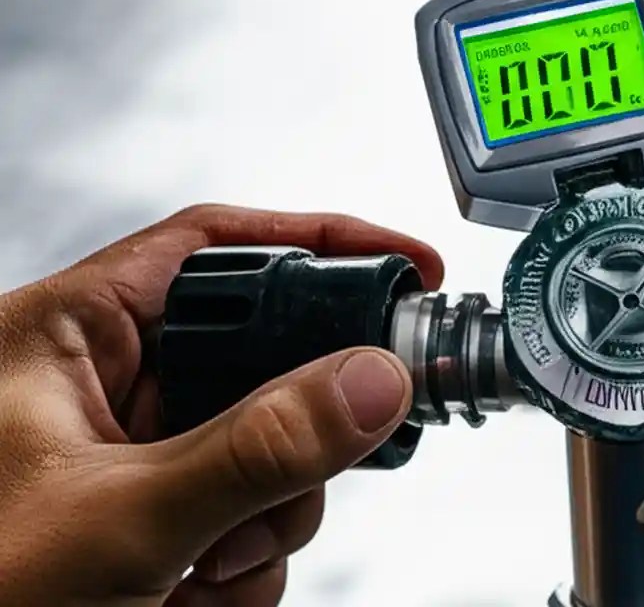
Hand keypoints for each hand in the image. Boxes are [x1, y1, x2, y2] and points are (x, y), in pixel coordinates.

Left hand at [0, 204, 442, 605]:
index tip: (403, 270)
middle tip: (300, 481)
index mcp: (63, 336)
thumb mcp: (125, 519)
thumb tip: (371, 380)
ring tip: (210, 570)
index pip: (214, 248)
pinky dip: (245, 558)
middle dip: (293, 438)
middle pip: (258, 359)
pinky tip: (196, 596)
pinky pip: (245, 509)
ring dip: (268, 518)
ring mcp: (127, 454)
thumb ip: (259, 447)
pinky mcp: (148, 512)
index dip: (317, 247)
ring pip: (263, 447)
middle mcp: (97, 385)